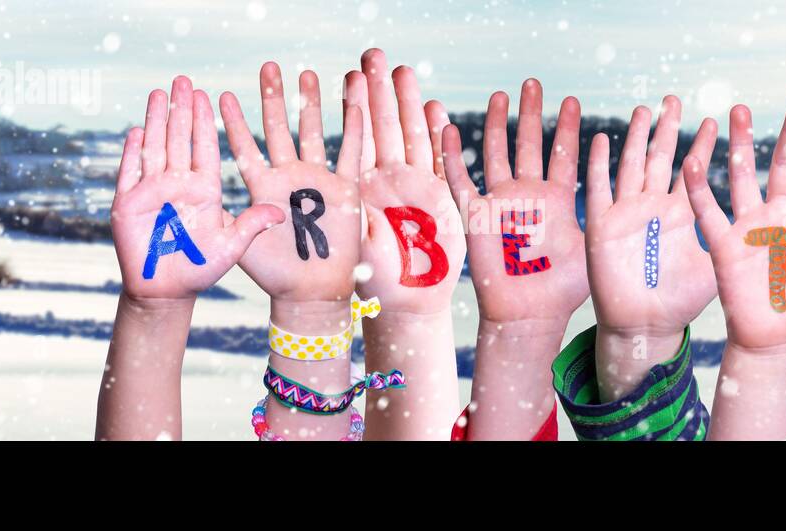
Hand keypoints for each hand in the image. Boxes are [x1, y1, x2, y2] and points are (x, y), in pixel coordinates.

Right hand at [111, 76, 283, 302]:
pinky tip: (136, 130)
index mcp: (204, 189)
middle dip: (181, 110)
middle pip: (179, 139)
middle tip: (183, 80)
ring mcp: (152, 190)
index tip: (208, 95)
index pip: (205, 148)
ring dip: (155, 120)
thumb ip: (251, 226)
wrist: (166, 291)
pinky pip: (130, 172)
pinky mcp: (128, 203)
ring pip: (154, 147)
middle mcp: (178, 184)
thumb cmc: (201, 268)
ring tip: (159, 93)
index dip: (205, 122)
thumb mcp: (232, 246)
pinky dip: (131, 152)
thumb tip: (279, 213)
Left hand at [218, 62, 363, 304]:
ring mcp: (317, 182)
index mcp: (262, 188)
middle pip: (280, 130)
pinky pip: (350, 155)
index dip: (235, 123)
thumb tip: (214, 200)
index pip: (244, 148)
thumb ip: (235, 221)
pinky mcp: (345, 191)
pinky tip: (354, 101)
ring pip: (314, 133)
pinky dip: (354, 130)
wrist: (313, 293)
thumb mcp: (246, 247)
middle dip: (274, 99)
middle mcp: (289, 178)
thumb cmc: (277, 275)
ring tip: (307, 74)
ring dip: (311, 105)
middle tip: (268, 67)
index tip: (222, 96)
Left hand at [347, 49, 466, 312]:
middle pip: (381, 126)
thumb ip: (351, 225)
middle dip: (379, 90)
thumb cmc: (372, 283)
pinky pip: (438, 160)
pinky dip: (437, 135)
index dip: (351, 107)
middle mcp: (384, 180)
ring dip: (407, 102)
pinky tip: (434, 108)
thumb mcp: (353, 252)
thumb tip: (350, 203)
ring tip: (403, 69)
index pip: (354, 138)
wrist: (407, 301)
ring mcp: (411, 186)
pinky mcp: (438, 197)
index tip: (347, 75)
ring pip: (410, 135)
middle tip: (373, 54)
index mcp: (357, 187)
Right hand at [439, 79, 587, 323]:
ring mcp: (501, 203)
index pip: (563, 154)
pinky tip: (448, 129)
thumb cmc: (563, 290)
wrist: (528, 315)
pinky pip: (461, 182)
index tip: (572, 100)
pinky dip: (453, 156)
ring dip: (497, 125)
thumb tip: (636, 197)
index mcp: (557, 199)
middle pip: (529, 144)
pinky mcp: (476, 217)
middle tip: (535, 83)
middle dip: (532, 113)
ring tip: (501, 95)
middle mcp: (529, 195)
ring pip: (498, 153)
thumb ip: (604, 217)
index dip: (566, 128)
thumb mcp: (592, 247)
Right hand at [586, 96, 718, 339]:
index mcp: (681, 213)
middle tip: (674, 99)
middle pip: (660, 158)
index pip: (692, 170)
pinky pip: (600, 189)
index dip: (703, 145)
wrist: (643, 327)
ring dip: (635, 138)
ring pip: (630, 166)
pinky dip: (599, 165)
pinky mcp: (603, 226)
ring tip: (644, 110)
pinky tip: (603, 140)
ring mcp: (626, 213)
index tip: (716, 118)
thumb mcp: (716, 267)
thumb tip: (778, 231)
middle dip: (667, 129)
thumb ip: (738, 242)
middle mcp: (653, 207)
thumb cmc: (679, 304)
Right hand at [686, 93, 785, 351]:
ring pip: (743, 175)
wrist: (776, 341)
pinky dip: (699, 189)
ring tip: (738, 111)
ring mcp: (751, 226)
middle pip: (784, 163)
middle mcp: (780, 215)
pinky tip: (693, 162)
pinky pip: (709, 212)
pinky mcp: (726, 244)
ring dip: (741, 144)